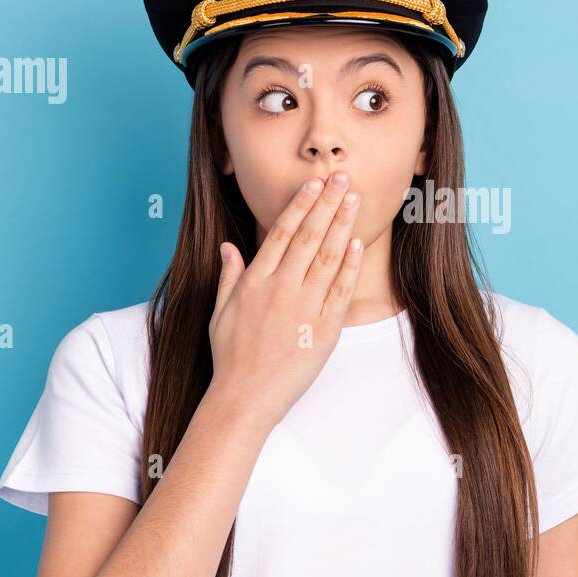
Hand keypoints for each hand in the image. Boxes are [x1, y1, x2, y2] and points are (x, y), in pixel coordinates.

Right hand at [206, 171, 363, 432]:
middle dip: (327, 204)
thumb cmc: (231, 357)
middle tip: (343, 178)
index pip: (282, 233)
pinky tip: (358, 244)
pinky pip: (340, 292)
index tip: (314, 184)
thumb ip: (228, 276)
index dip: (301, 206)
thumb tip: (227, 247)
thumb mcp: (220, 313)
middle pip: (309, 237)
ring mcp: (304, 309)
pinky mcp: (323, 330)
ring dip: (342, 226)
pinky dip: (349, 266)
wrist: (245, 398)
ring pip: (327, 258)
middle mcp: (280, 289)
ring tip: (355, 200)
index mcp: (255, 282)